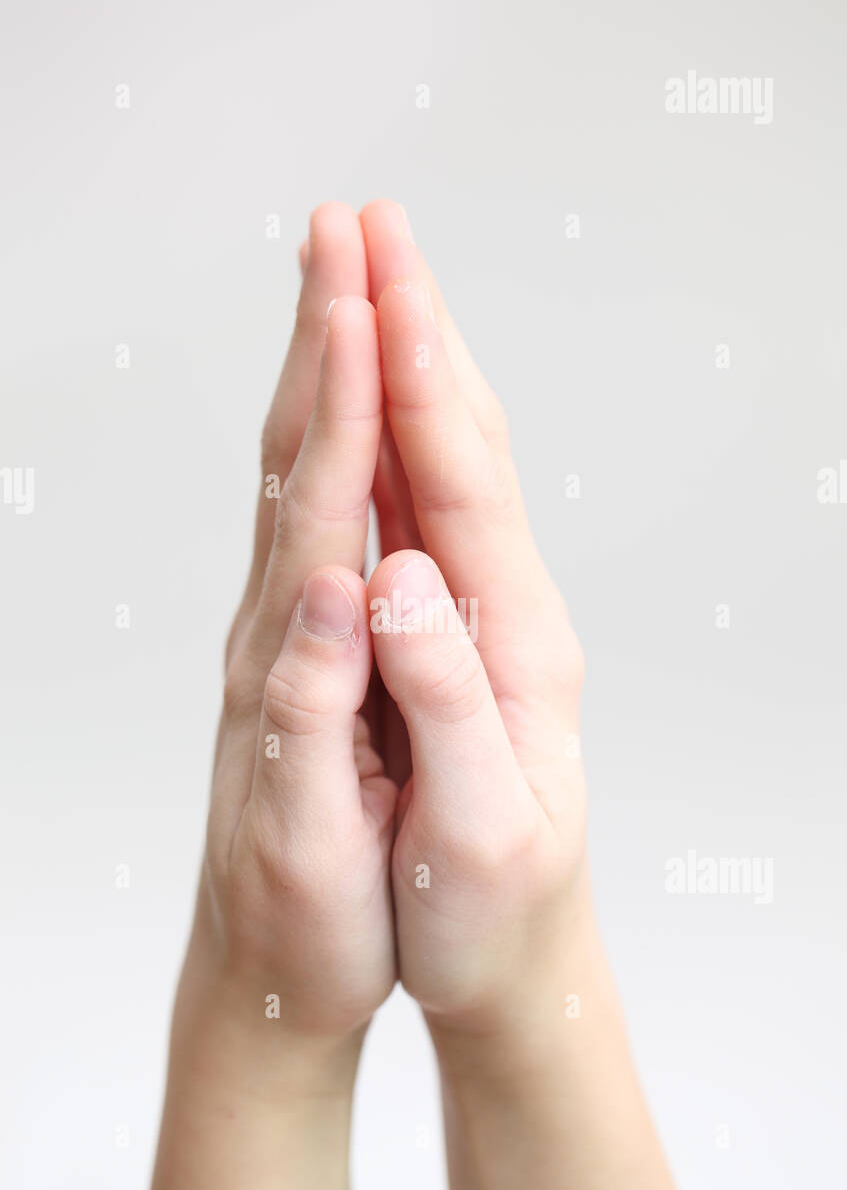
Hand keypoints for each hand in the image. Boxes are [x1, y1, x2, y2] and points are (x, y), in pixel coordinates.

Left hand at [141, 205, 397, 1189]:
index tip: (362, 288)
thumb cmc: (301, 914)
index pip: (322, 501)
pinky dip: (333, 448)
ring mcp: (281, 637)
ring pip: (300, 480)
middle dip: (322, 337)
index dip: (345, 392)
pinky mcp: (296, 656)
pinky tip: (347, 422)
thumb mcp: (306, 826)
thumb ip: (313, 702)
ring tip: (342, 288)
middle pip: (297, 458)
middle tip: (344, 230)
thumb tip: (339, 583)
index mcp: (290, 658)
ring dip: (319, 375)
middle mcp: (275, 629)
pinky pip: (315, 528)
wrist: (261, 972)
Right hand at [358, 202, 696, 1189]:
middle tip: (366, 225)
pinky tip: (371, 407)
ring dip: (403, 365)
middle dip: (410, 327)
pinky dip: (392, 440)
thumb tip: (393, 575)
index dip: (412, 378)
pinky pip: (420, 517)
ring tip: (369, 280)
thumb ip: (444, 697)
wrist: (515, 964)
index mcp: (513, 648)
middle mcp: (501, 614)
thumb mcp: (479, 827)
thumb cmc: (492, 913)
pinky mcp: (446, 642)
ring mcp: (475, 622)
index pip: (461, 484)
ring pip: (439, 466)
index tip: (377, 277)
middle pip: (457, 445)